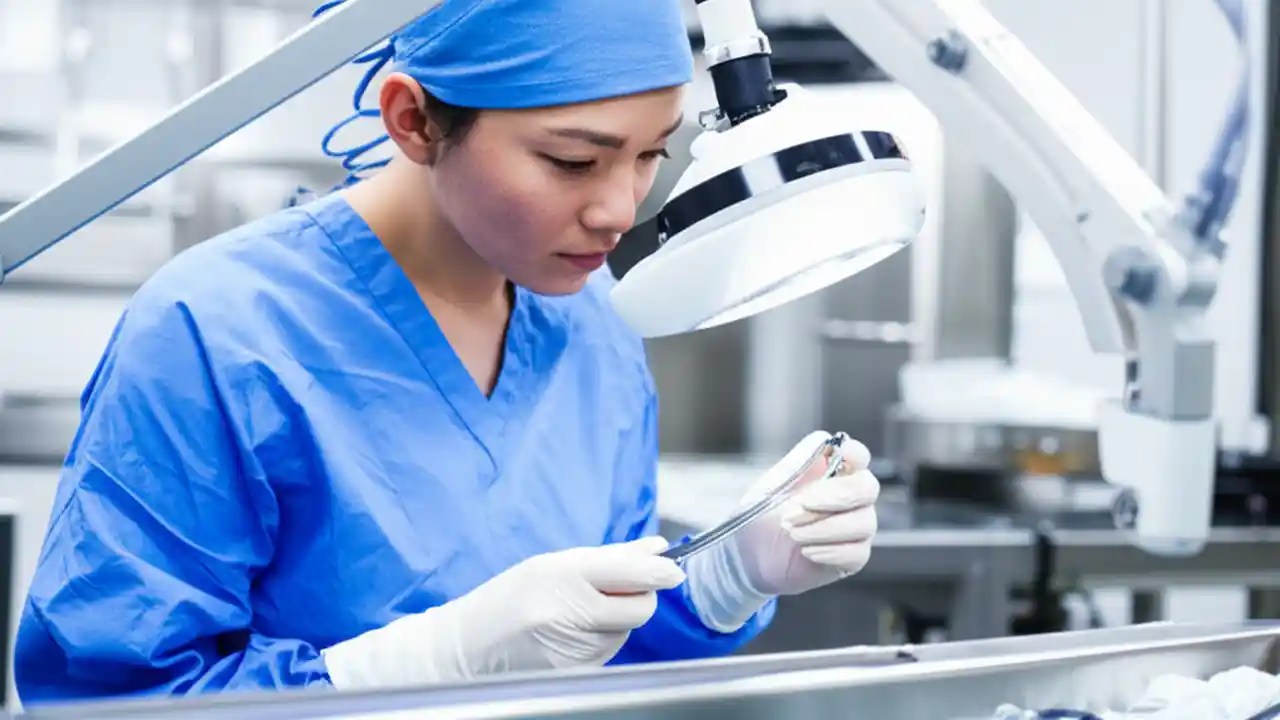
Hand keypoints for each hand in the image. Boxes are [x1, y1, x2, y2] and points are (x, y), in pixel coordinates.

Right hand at [321, 537, 684, 689]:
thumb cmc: (508, 599)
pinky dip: (601, 641)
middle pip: (639, 608)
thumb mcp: (551, 565)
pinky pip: (609, 652)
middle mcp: (567, 613)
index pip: (627, 574)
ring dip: (615, 621)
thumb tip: (658, 550)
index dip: (657, 574)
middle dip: (638, 598)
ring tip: (575, 614)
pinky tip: (570, 635)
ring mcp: (572, 648)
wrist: (465, 650)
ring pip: (626, 632)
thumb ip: (608, 558)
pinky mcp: (575, 674)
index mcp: (560, 575)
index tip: (674, 571)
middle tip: (613, 591)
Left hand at [685, 431, 878, 631]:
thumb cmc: (760, 516)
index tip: (841, 453)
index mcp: (833, 472)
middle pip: (867, 488)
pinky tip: (806, 551)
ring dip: (824, 527)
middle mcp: (851, 497)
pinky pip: (858, 552)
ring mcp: (856, 526)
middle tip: (802, 504)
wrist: (749, 556)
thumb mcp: (770, 486)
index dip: (855, 453)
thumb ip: (797, 464)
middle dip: (836, 496)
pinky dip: (831, 551)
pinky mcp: (853, 556)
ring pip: (863, 523)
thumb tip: (823, 441)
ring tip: (792, 532)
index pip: (859, 456)